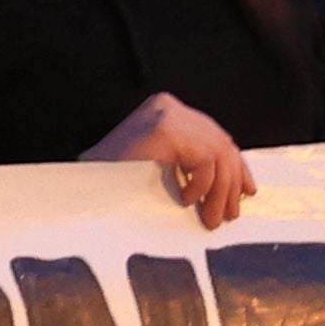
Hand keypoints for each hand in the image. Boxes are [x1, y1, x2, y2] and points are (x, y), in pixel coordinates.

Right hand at [81, 92, 250, 226]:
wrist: (80, 189)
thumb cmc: (111, 185)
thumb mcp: (160, 168)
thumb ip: (189, 165)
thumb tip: (232, 185)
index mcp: (166, 111)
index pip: (214, 135)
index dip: (235, 165)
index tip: (245, 190)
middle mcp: (169, 106)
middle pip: (220, 142)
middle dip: (230, 183)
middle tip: (229, 213)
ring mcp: (168, 114)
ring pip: (217, 153)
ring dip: (218, 192)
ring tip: (211, 218)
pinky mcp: (165, 128)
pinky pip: (204, 158)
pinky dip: (201, 184)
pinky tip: (185, 200)